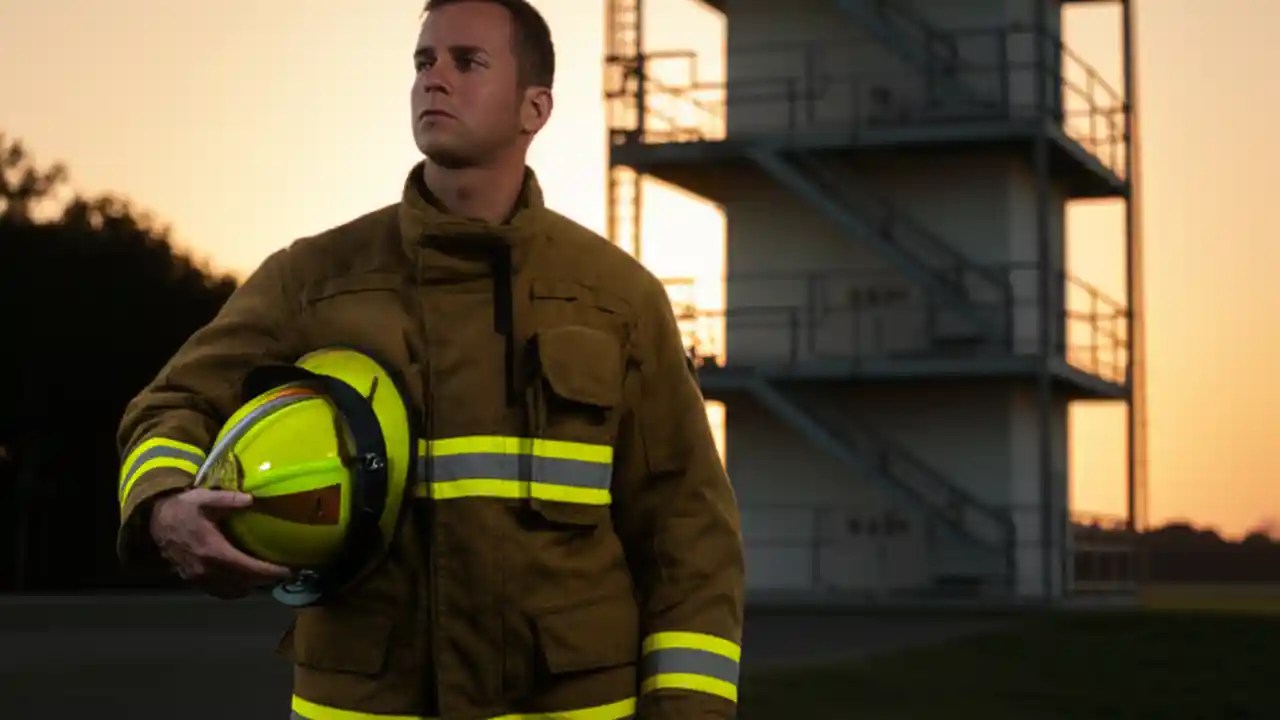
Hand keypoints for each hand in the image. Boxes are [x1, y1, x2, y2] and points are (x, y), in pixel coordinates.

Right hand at [149, 488, 292, 599]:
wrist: (154, 520)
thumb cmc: (182, 507)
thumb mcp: (204, 498)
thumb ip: (228, 500)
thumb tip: (251, 499)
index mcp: (213, 551)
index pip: (248, 568)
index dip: (270, 572)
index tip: (289, 572)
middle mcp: (207, 569)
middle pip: (244, 582)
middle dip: (266, 580)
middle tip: (285, 574)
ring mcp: (198, 577)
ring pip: (231, 591)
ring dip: (250, 587)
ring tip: (267, 578)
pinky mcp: (192, 579)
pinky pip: (217, 591)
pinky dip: (233, 591)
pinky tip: (243, 583)